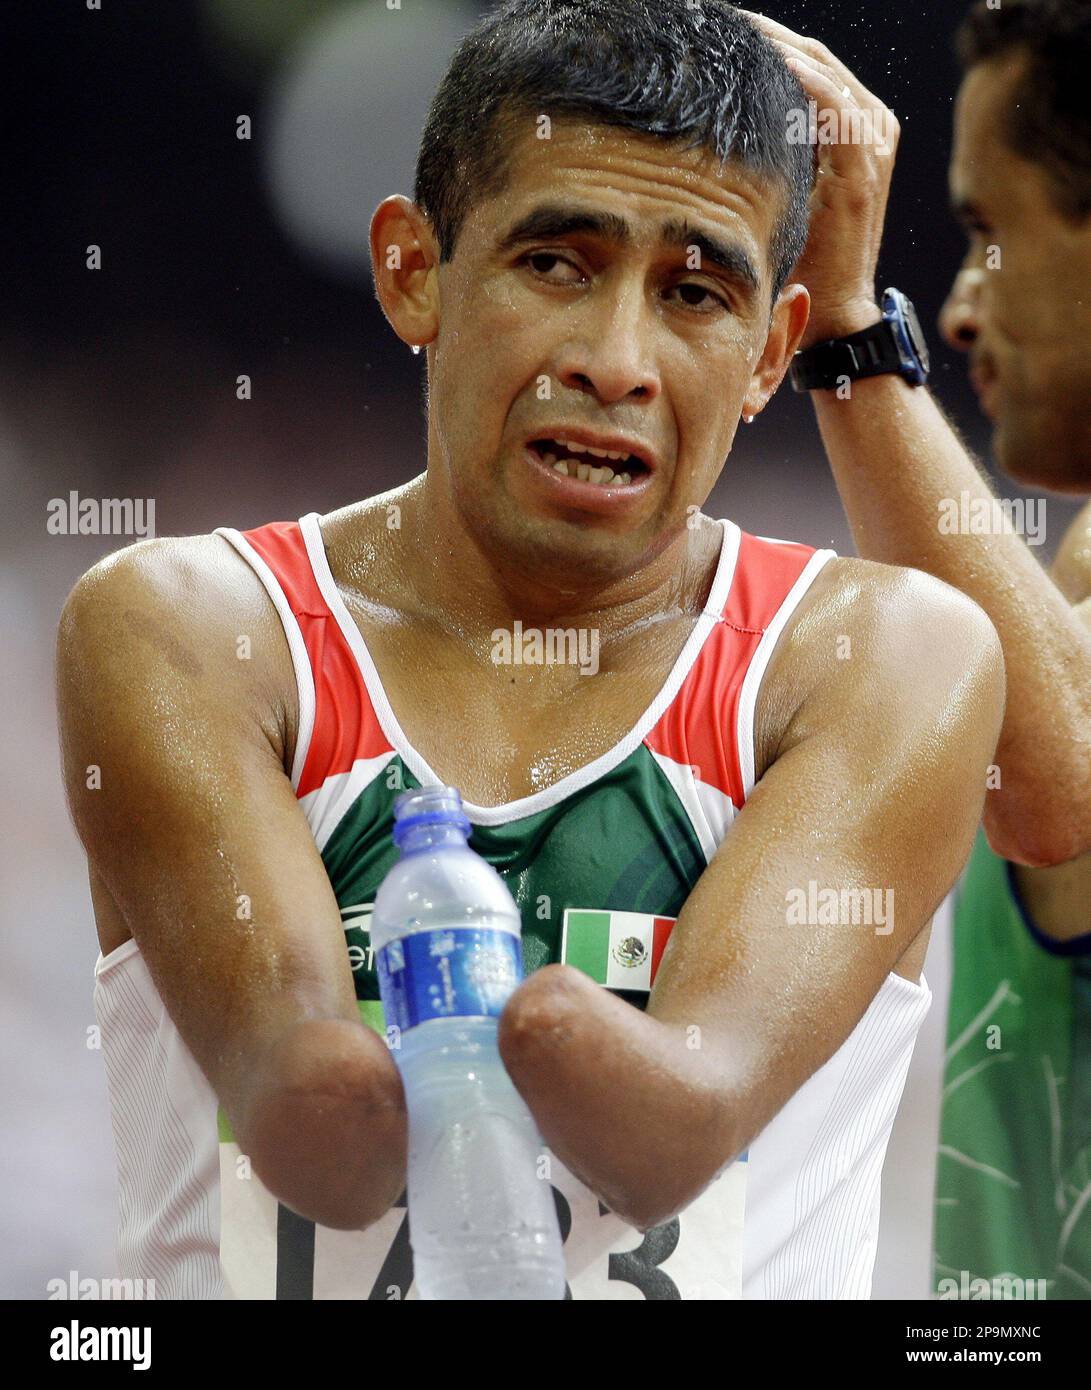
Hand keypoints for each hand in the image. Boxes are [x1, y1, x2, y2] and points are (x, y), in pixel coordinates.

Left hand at [746, 12, 899, 348]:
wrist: (832, 310)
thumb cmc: (801, 260)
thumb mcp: (782, 191)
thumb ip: (770, 151)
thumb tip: (715, 119)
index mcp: (852, 126)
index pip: (804, 61)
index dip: (761, 40)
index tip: (714, 29)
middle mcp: (870, 125)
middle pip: (811, 55)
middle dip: (761, 35)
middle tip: (711, 21)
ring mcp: (872, 143)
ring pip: (821, 69)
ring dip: (774, 47)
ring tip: (727, 32)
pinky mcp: (863, 166)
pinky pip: (833, 106)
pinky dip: (802, 82)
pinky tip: (767, 64)